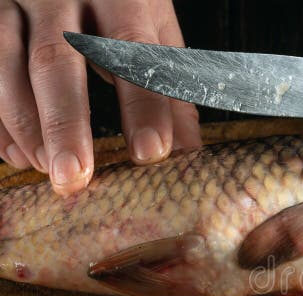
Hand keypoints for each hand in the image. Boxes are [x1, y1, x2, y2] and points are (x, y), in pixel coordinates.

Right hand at [0, 0, 201, 195]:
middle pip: (56, 59)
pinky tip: (15, 154)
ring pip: (8, 62)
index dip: (143, 105)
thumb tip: (189, 154)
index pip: (132, 51)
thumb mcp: (154, 33)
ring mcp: (18, 2)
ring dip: (25, 123)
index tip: (150, 152)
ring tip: (47, 168)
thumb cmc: (122, 4)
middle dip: (65, 123)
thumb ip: (169, 89)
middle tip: (74, 176)